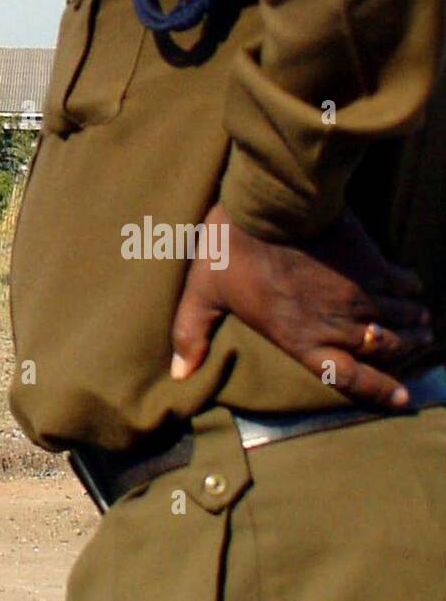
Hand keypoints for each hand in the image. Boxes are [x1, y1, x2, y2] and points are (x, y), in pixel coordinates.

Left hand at [170, 202, 434, 408]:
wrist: (266, 203)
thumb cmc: (231, 247)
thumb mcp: (203, 291)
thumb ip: (192, 332)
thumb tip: (178, 373)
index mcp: (299, 338)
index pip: (349, 378)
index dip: (380, 391)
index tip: (403, 397)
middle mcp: (336, 324)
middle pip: (386, 349)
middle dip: (405, 350)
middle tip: (417, 345)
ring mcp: (358, 294)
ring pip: (401, 319)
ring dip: (415, 323)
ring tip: (423, 323)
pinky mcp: (370, 262)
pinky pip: (402, 282)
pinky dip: (411, 287)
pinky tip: (413, 286)